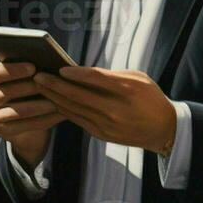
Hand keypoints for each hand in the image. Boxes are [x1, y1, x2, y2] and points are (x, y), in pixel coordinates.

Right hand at [0, 61, 64, 167]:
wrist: (34, 122)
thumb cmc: (38, 93)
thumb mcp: (38, 80)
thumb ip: (39, 72)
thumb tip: (54, 64)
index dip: (14, 70)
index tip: (33, 67)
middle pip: (7, 90)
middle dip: (30, 87)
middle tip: (50, 85)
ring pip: (16, 109)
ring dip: (38, 106)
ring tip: (56, 104)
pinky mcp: (1, 128)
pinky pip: (21, 125)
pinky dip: (42, 120)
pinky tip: (58, 115)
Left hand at [32, 67, 175, 152]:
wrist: (163, 129)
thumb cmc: (151, 98)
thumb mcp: (139, 79)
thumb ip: (112, 76)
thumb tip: (81, 73)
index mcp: (129, 90)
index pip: (95, 78)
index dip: (75, 73)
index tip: (60, 67)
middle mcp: (116, 108)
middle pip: (78, 94)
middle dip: (55, 84)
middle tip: (39, 76)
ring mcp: (108, 124)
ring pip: (73, 108)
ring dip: (54, 97)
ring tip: (41, 87)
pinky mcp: (102, 134)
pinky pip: (77, 119)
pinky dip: (64, 109)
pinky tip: (55, 101)